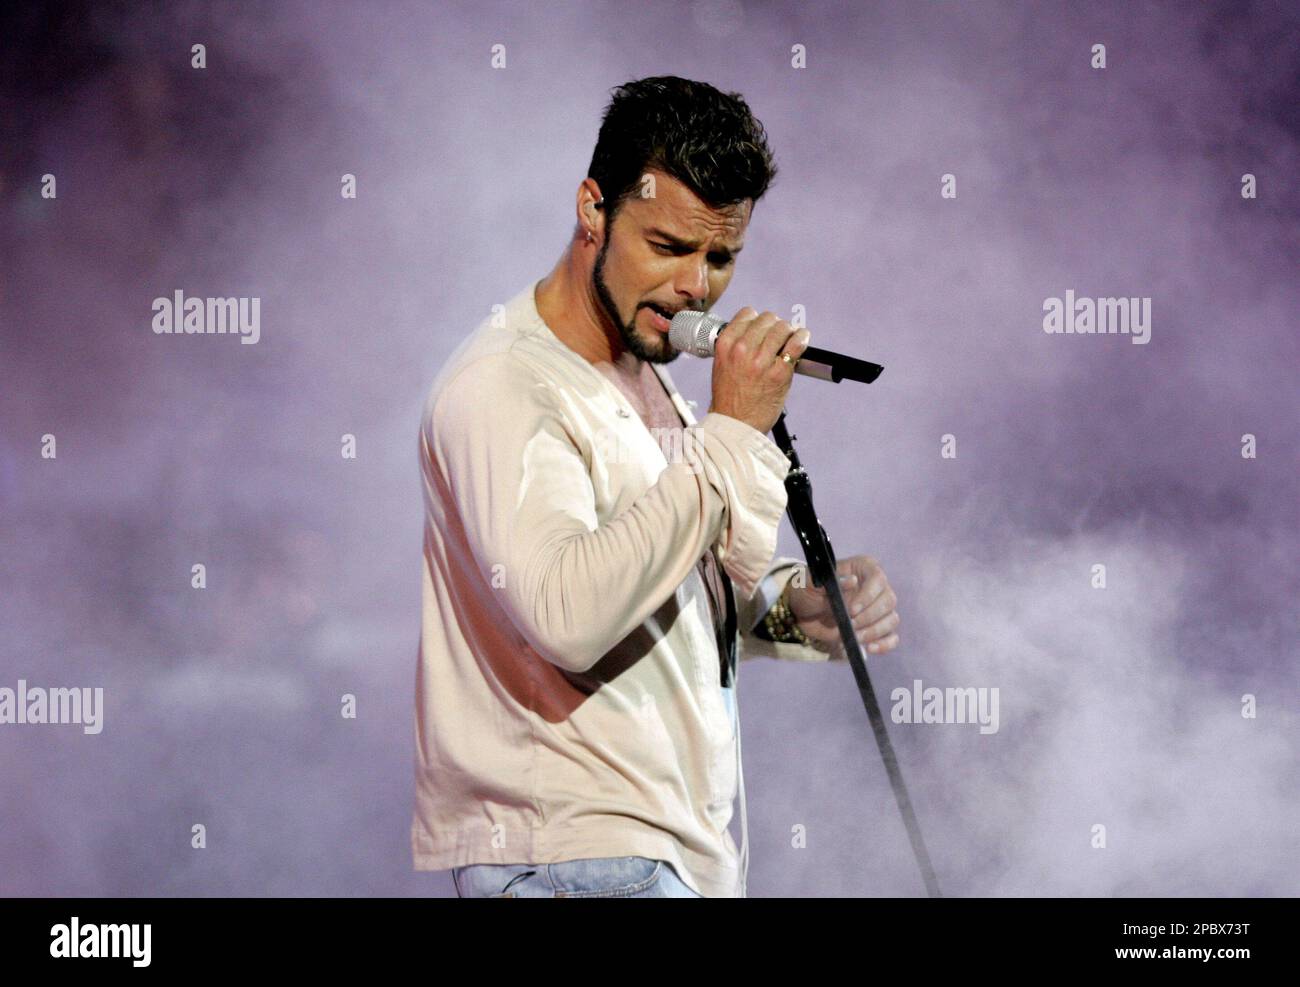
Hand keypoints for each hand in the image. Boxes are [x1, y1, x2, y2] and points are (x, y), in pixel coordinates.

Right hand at [706, 308, 811, 434]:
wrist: (735, 425)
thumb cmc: (729, 399)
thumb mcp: (721, 366)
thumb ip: (735, 346)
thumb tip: (756, 331)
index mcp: (725, 345)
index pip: (747, 314)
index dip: (757, 320)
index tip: (762, 329)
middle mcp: (742, 350)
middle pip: (767, 319)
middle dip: (774, 326)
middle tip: (778, 337)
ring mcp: (762, 361)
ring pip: (782, 327)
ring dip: (788, 331)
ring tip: (789, 340)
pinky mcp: (780, 372)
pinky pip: (797, 343)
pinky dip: (802, 338)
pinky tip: (802, 340)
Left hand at [785, 556, 899, 656]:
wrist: (804, 612)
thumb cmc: (808, 590)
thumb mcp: (811, 582)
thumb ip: (831, 581)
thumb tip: (853, 581)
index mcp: (864, 568)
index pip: (878, 578)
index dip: (868, 595)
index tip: (852, 610)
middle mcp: (877, 587)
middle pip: (888, 600)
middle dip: (869, 616)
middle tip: (851, 625)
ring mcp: (879, 609)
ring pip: (891, 619)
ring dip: (874, 631)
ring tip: (854, 637)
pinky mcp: (878, 628)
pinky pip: (891, 637)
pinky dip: (884, 644)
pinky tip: (869, 648)